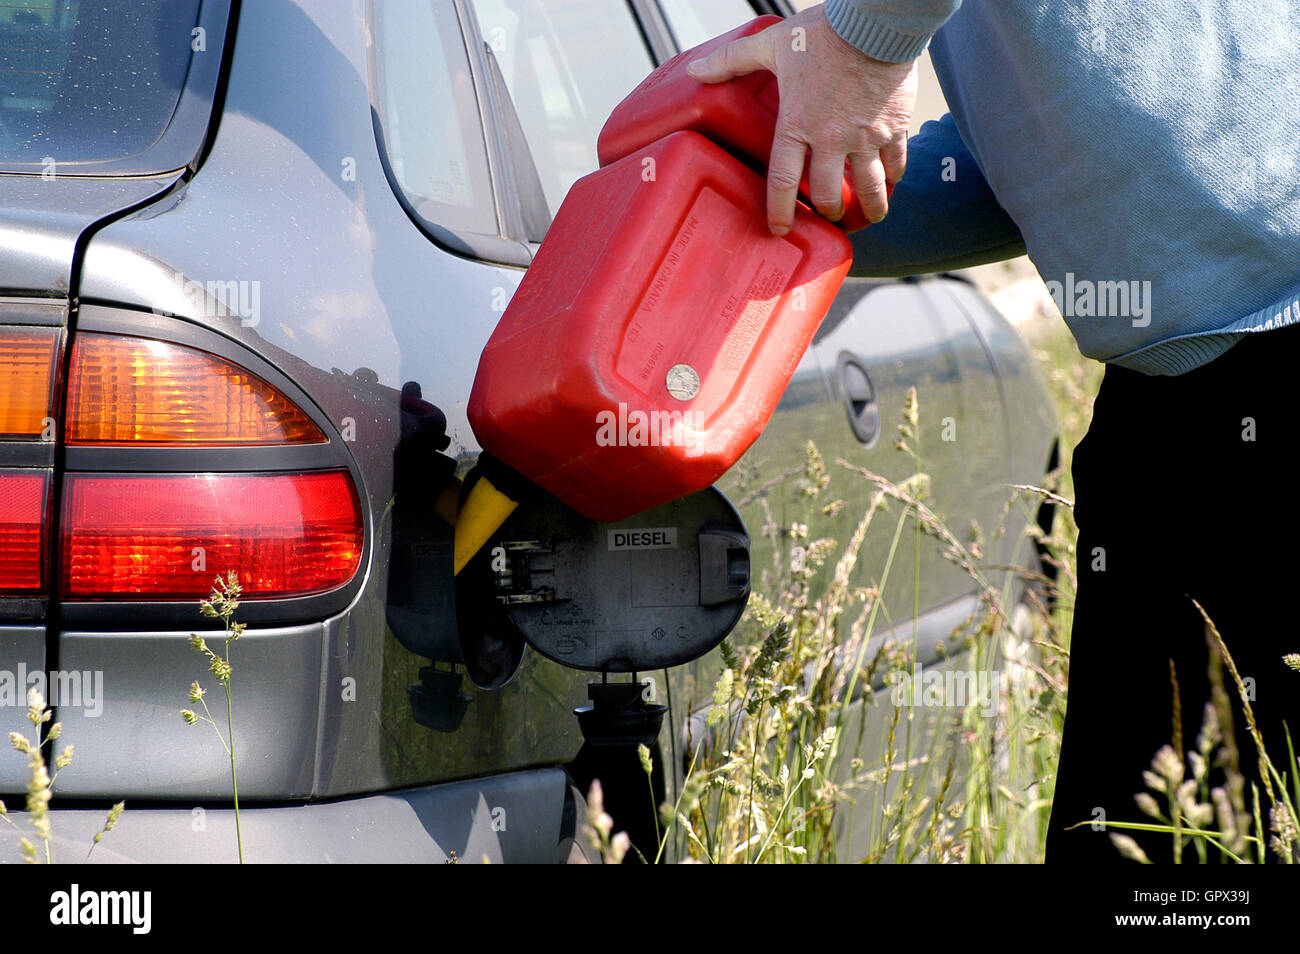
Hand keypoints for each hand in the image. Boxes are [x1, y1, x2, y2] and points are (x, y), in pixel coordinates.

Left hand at [687, 4, 916, 233]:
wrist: (875, 22)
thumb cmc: (823, 32)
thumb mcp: (772, 45)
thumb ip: (733, 60)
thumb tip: (696, 69)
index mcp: (798, 124)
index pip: (783, 181)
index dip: (780, 211)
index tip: (780, 229)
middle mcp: (832, 139)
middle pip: (829, 195)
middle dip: (829, 212)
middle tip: (830, 216)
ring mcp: (866, 137)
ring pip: (869, 188)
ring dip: (869, 208)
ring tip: (870, 215)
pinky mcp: (894, 127)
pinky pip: (895, 162)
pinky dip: (894, 176)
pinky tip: (891, 182)